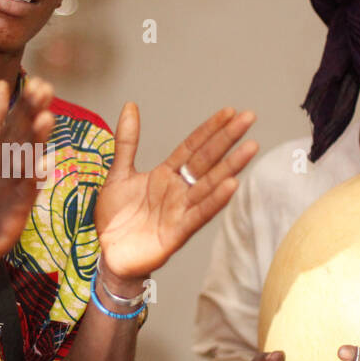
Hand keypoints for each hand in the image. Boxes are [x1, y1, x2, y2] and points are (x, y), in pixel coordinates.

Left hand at [96, 105, 256, 279]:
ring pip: (209, 185)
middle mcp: (178, 190)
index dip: (210, 129)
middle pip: (206, 160)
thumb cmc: (117, 218)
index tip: (230, 111)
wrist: (109, 254)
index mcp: (165, 175)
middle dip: (227, 139)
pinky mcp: (177, 233)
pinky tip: (232, 185)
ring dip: (230, 166)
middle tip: (250, 118)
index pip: (192, 147)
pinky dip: (215, 200)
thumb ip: (127, 142)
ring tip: (250, 147)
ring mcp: (180, 211)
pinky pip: (199, 214)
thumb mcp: (118, 173)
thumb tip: (130, 106)